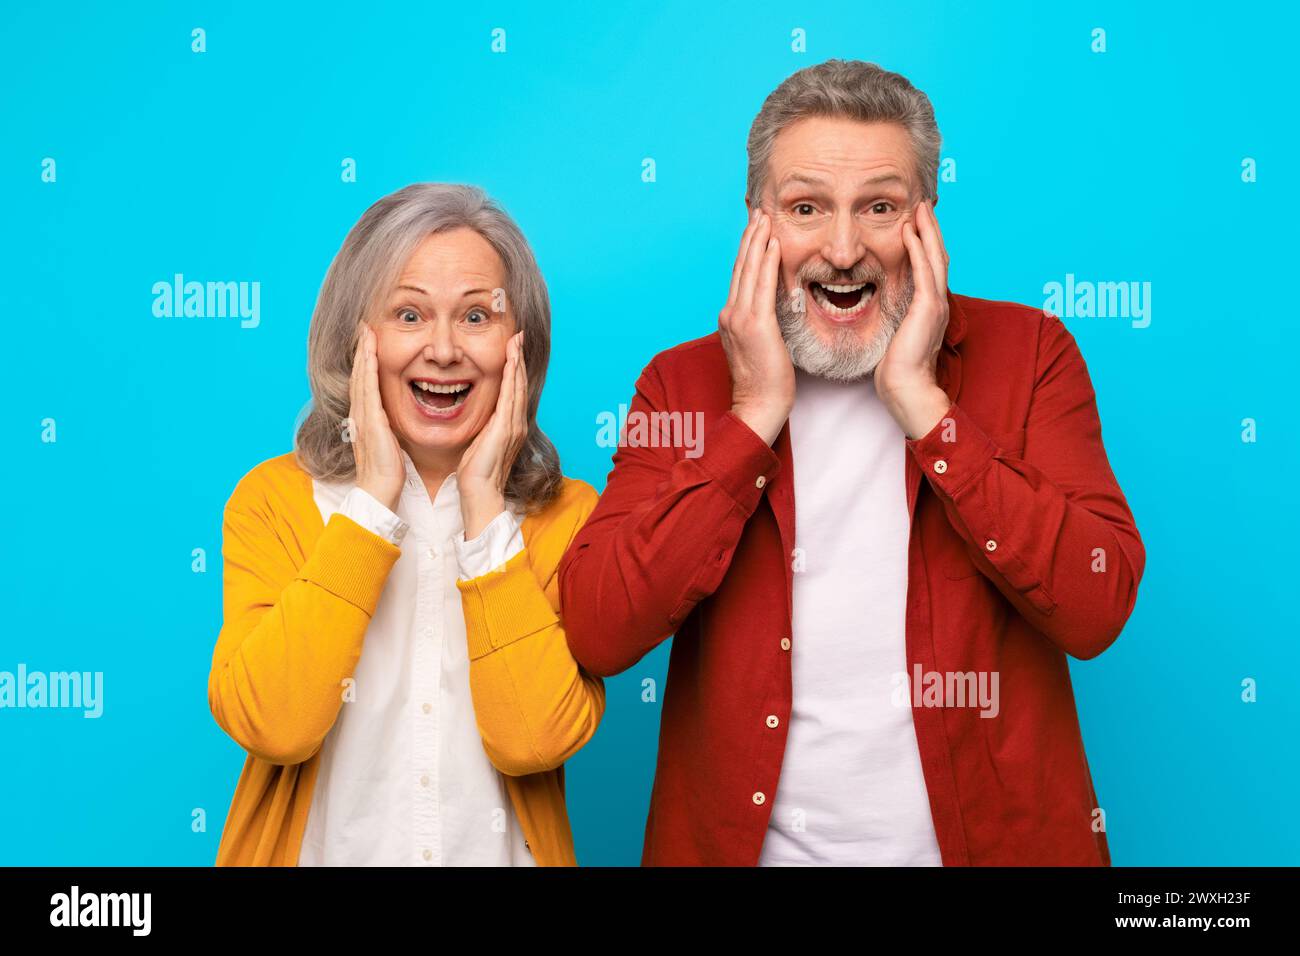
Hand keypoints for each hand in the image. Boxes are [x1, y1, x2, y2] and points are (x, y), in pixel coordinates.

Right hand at [348, 324, 405, 510]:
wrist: (380, 489)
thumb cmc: (388, 471)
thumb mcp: (388, 442)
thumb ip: (387, 428)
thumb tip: (390, 420)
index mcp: (366, 418)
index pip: (364, 383)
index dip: (365, 361)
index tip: (370, 342)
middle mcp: (360, 414)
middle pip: (359, 374)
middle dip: (362, 350)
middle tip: (365, 328)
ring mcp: (363, 416)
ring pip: (361, 377)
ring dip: (363, 353)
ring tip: (366, 332)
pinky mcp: (370, 420)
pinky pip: (367, 389)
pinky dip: (367, 369)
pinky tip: (369, 354)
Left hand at [457, 331, 527, 538]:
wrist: (480, 493)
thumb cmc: (476, 473)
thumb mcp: (479, 443)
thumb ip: (482, 428)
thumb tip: (478, 418)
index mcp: (508, 426)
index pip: (512, 391)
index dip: (514, 369)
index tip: (512, 349)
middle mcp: (515, 423)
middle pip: (519, 383)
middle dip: (519, 358)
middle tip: (519, 336)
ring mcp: (513, 425)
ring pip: (517, 385)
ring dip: (517, 361)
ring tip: (516, 341)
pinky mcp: (506, 427)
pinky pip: (510, 395)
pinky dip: (512, 376)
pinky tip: (511, 361)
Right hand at [718, 206, 794, 445]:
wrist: (758, 405)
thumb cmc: (764, 383)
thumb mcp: (759, 347)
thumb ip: (761, 326)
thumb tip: (772, 313)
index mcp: (731, 318)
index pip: (740, 277)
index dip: (747, 251)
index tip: (755, 230)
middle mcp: (730, 313)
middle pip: (740, 267)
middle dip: (750, 237)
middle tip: (758, 211)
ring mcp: (740, 318)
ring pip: (748, 270)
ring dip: (757, 240)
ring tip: (765, 217)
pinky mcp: (755, 324)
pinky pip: (761, 284)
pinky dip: (766, 261)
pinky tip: (772, 243)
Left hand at [875, 199, 952, 438]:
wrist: (906, 389)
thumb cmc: (896, 370)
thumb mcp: (895, 335)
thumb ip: (894, 317)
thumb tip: (876, 306)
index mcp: (928, 307)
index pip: (928, 266)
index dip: (924, 243)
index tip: (915, 222)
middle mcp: (936, 301)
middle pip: (937, 255)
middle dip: (931, 229)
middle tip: (923, 203)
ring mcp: (934, 303)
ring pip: (934, 257)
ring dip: (927, 230)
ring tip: (920, 207)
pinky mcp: (927, 308)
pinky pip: (924, 271)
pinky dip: (917, 248)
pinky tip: (909, 231)